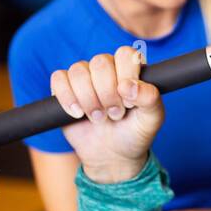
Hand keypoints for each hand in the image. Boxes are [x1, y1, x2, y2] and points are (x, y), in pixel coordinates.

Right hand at [50, 45, 162, 182]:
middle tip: (115, 114)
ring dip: (88, 99)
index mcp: (131, 69)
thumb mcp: (152, 119)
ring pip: (78, 71)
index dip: (125, 76)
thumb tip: (128, 85)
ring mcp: (85, 77)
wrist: (111, 156)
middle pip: (100, 62)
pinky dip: (67, 98)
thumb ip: (150, 98)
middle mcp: (108, 68)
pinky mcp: (64, 88)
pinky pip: (58, 79)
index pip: (125, 54)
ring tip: (98, 118)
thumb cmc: (134, 134)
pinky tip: (78, 114)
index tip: (129, 101)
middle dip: (107, 93)